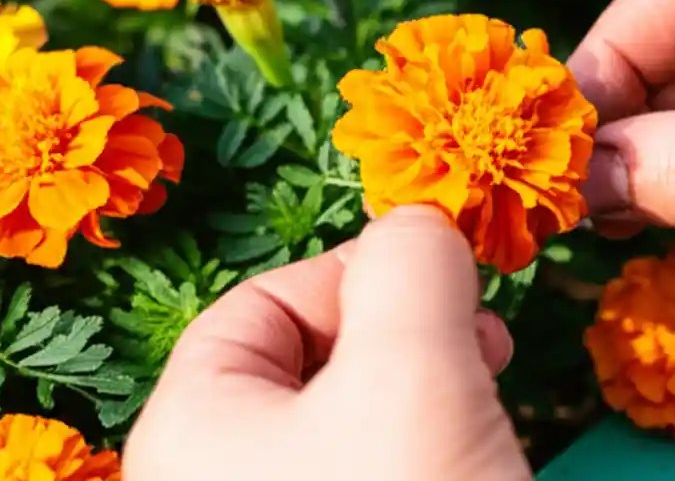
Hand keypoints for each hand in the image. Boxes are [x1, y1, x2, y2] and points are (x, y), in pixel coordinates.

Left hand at [123, 206, 529, 480]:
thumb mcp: (410, 367)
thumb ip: (409, 262)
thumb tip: (421, 218)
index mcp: (190, 427)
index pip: (264, 301)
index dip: (360, 273)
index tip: (443, 284)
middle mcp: (215, 473)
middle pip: (313, 356)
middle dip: (407, 331)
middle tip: (476, 341)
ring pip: (353, 417)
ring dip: (427, 386)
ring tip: (484, 399)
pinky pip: (372, 466)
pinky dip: (424, 444)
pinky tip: (472, 454)